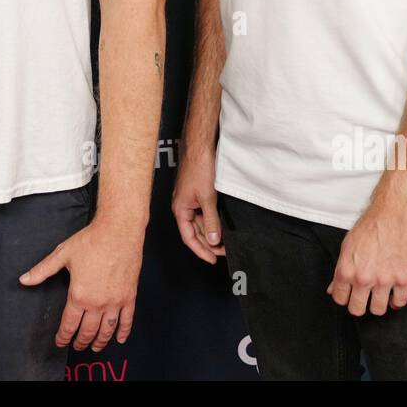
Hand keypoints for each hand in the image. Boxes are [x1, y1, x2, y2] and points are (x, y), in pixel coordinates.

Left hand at [19, 218, 142, 352]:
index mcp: (79, 295)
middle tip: (77, 346)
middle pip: (88, 331)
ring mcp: (115, 301)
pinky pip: (127, 320)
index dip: (63, 336)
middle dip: (81, 341)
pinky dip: (123, 332)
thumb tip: (24, 279)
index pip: (69, 324)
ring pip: (107, 330)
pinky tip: (119, 339)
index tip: (60, 342)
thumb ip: (42, 270)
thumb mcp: (62, 254)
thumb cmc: (91, 240)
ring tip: (95, 347)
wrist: (119, 230)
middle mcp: (97, 303)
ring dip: (100, 342)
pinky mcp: (129, 296)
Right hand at [172, 145, 224, 262]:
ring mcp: (189, 199)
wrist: (200, 146)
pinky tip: (221, 223)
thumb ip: (210, 220)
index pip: (188, 237)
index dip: (201, 251)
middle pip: (194, 231)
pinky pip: (202, 211)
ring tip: (225, 240)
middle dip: (208, 243)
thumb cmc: (199, 168)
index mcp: (180, 209)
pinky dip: (211, 219)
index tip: (213, 260)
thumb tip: (212, 240)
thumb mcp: (207, 198)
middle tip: (224, 251)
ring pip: (199, 222)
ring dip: (211, 231)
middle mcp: (182, 206)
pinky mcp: (196, 192)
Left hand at [327, 201, 406, 316]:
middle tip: (363, 298)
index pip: (339, 299)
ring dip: (378, 305)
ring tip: (379, 296)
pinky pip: (400, 302)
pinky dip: (396, 302)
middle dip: (359, 305)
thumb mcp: (347, 246)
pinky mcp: (404, 279)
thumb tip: (333, 289)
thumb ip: (340, 270)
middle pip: (357, 309)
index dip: (344, 298)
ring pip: (378, 310)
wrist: (394, 214)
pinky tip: (394, 295)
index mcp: (347, 270)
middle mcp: (364, 278)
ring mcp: (385, 280)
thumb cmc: (370, 226)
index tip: (349, 295)